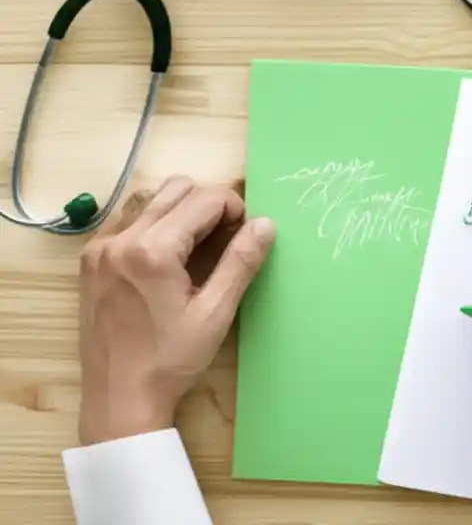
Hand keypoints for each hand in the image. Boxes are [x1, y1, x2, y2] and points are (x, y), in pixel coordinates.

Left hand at [76, 176, 275, 444]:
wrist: (119, 397)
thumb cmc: (170, 361)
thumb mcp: (215, 314)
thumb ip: (241, 263)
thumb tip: (266, 224)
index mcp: (151, 251)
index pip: (204, 199)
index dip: (235, 209)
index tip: (245, 235)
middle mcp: (119, 240)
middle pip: (177, 189)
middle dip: (209, 205)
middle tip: (225, 239)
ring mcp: (100, 249)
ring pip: (151, 201)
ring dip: (181, 213)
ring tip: (197, 250)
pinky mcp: (90, 261)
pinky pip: (129, 222)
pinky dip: (155, 227)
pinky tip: (167, 259)